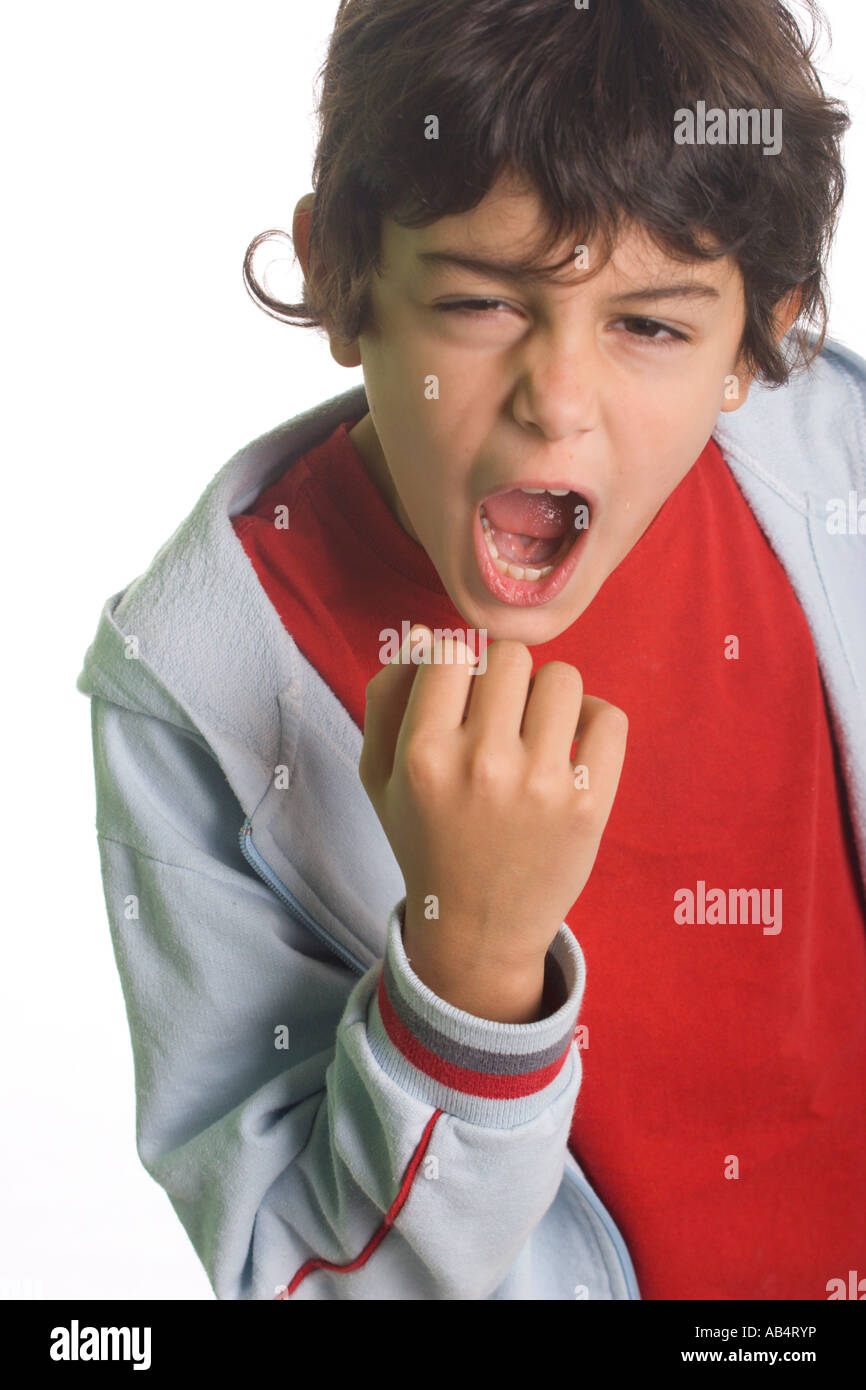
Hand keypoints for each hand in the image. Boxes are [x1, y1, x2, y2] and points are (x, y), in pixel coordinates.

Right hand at [359, 627, 627, 1019]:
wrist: (477, 930)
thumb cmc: (424, 840)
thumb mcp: (379, 776)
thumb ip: (386, 698)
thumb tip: (425, 633)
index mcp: (422, 755)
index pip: (450, 650)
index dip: (456, 663)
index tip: (460, 694)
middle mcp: (482, 765)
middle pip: (508, 656)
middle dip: (503, 676)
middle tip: (498, 715)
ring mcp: (541, 785)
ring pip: (561, 677)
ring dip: (547, 696)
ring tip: (534, 731)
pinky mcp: (590, 803)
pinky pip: (607, 717)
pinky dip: (591, 722)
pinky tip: (569, 747)